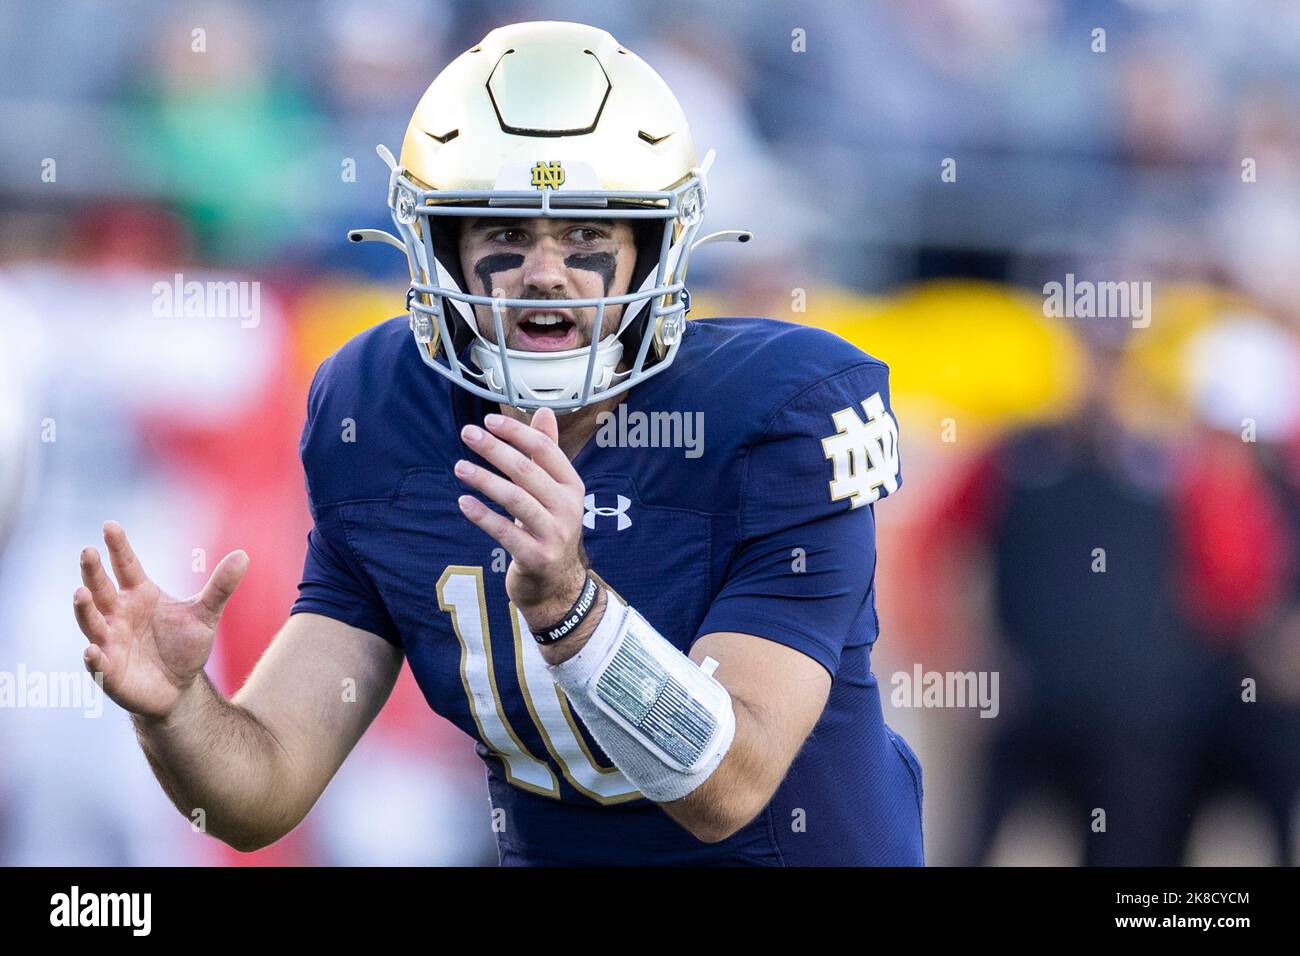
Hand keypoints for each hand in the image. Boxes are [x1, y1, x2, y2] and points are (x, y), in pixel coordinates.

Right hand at [72, 520, 247, 719]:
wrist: (179, 687)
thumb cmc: (185, 645)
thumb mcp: (206, 614)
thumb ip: (221, 586)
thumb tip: (244, 554)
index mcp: (139, 594)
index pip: (127, 566)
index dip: (118, 546)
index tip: (110, 525)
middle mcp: (118, 614)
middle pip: (101, 588)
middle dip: (93, 571)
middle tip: (87, 551)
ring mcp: (110, 641)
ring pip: (91, 622)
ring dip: (84, 609)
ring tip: (80, 593)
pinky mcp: (109, 671)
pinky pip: (98, 663)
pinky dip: (93, 657)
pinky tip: (92, 650)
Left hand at [455, 409, 589, 633]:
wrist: (558, 585)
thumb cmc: (550, 529)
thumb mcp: (553, 491)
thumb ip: (547, 453)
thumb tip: (543, 412)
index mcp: (572, 486)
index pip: (545, 450)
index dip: (516, 433)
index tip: (489, 420)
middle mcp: (568, 508)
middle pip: (528, 471)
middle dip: (495, 450)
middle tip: (467, 434)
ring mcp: (554, 534)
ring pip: (515, 500)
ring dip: (485, 480)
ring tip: (458, 467)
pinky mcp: (535, 557)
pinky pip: (505, 532)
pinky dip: (483, 516)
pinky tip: (463, 503)